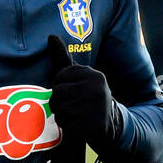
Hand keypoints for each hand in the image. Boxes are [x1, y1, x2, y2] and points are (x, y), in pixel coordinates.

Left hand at [47, 34, 122, 161]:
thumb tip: (51, 36)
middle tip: (72, 105)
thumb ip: (63, 58)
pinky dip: (67, 126)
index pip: (59, 77)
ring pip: (60, 109)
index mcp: (93, 75)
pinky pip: (65, 124)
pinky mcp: (92, 126)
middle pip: (57, 93)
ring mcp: (95, 108)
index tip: (72, 91)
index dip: (60, 86)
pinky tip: (78, 124)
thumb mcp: (79, 76)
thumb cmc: (88, 96)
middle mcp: (96, 89)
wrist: (111, 124)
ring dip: (62, 115)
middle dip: (59, 101)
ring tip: (76, 114)